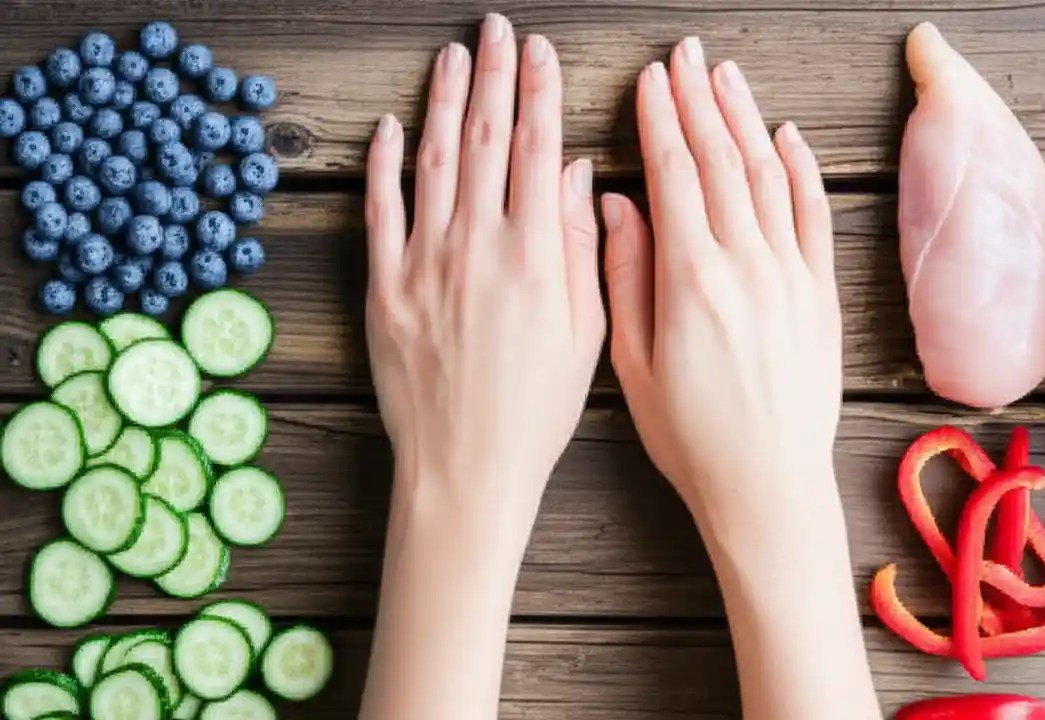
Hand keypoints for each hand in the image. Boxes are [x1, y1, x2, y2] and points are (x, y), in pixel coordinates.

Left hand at [364, 14, 603, 512]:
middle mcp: (478, 247)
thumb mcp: (585, 331)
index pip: (538, 151)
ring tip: (451, 55)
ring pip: (434, 161)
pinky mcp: (385, 288)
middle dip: (491, 75)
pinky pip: (381, 210)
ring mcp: (424, 264)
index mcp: (536, 257)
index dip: (538, 92)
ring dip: (444, 101)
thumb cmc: (536, 410)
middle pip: (486, 140)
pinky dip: (384, 163)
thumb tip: (575, 175)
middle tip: (494, 29)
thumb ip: (582, 246)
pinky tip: (390, 127)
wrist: (466, 467)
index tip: (539, 52)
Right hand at [604, 37, 840, 521]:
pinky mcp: (822, 295)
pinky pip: (814, 215)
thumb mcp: (633, 363)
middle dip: (698, 100)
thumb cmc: (691, 437)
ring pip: (768, 176)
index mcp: (691, 279)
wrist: (768, 485)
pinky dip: (802, 169)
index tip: (648, 80)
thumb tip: (616, 202)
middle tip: (685, 55)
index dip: (659, 120)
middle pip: (721, 161)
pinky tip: (789, 135)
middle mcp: (746, 264)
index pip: (673, 175)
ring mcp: (791, 276)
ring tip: (725, 76)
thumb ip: (624, 274)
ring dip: (745, 119)